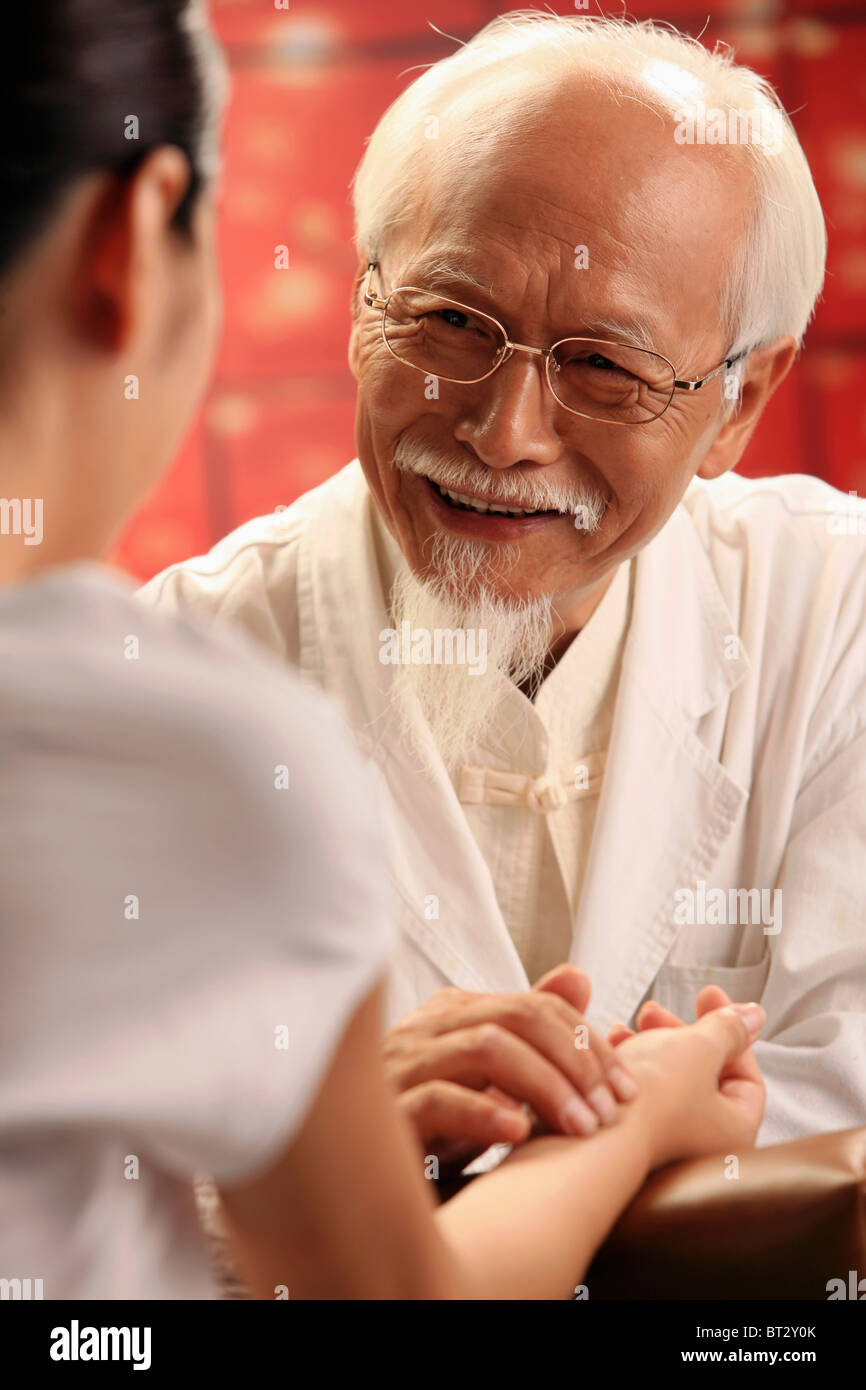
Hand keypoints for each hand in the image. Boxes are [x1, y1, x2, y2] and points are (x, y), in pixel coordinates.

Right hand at [384, 965, 638, 1169]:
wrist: (353, 1173)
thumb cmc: (423, 1125)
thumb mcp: (485, 1079)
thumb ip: (530, 1031)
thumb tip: (580, 977)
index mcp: (454, 1014)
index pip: (537, 1007)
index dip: (590, 1044)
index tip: (628, 1092)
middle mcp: (429, 1029)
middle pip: (518, 1017)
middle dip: (576, 1062)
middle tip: (611, 1111)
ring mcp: (403, 1067)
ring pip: (487, 1048)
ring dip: (546, 1087)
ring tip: (581, 1127)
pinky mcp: (385, 1114)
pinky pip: (437, 1099)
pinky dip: (483, 1112)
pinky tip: (518, 1134)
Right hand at [610, 996, 765, 1169]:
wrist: (591, 1134)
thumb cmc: (650, 1102)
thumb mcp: (697, 1049)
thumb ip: (727, 1028)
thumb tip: (753, 1016)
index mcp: (734, 1131)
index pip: (745, 1075)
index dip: (728, 1030)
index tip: (706, 998)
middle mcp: (704, 1145)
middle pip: (702, 1075)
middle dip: (678, 1033)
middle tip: (656, 1012)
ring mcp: (666, 1145)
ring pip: (666, 1082)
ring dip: (649, 1045)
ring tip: (630, 1027)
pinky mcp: (633, 1139)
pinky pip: (639, 1096)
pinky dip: (628, 1068)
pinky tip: (612, 1048)